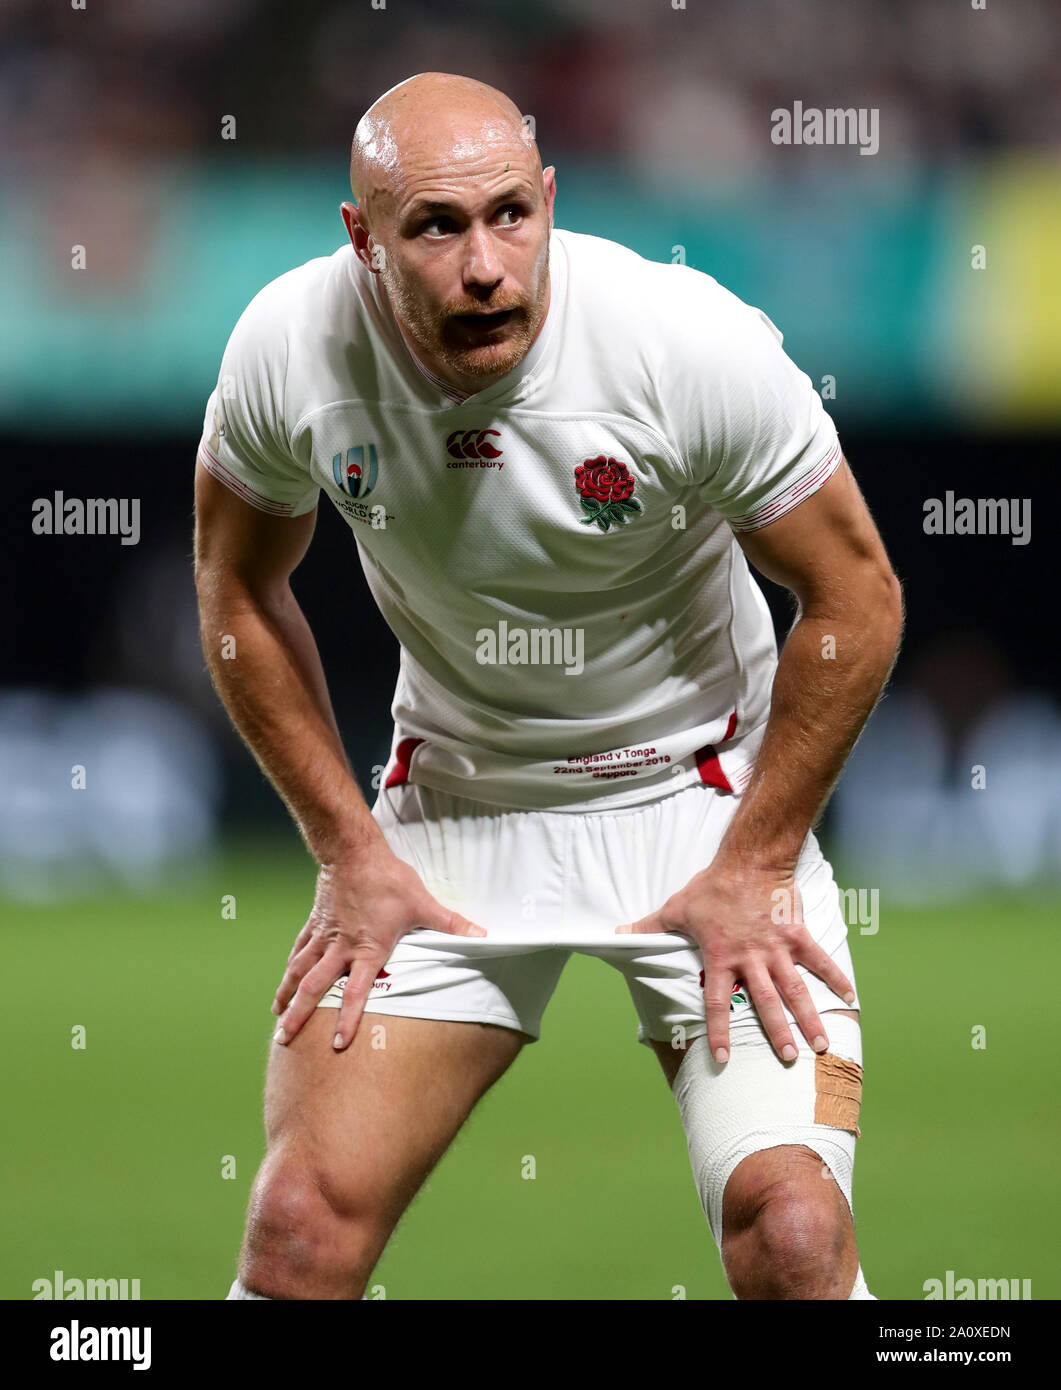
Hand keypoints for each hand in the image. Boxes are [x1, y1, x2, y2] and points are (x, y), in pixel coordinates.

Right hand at [271, 839, 485, 1049]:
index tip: (337, 1044)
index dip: (347, 1019)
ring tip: (276, 1017)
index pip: (355, 993)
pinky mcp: (316, 922)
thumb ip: (451, 924)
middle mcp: (341, 947)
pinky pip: (300, 949)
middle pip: (314, 988)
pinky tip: (285, 978)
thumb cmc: (389, 879)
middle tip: (284, 1041)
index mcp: (367, 949)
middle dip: (300, 1015)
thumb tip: (483, 934)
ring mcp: (325, 935)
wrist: (354, 851)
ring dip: (287, 994)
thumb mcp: (423, 904)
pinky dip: (290, 966)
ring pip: (300, 971)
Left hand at [616, 862, 854, 1062]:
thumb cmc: (711, 887)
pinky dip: (836, 977)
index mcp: (721, 957)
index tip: (721, 1058)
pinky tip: (851, 998)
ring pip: (795, 988)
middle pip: (765, 1002)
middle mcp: (751, 958)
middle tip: (790, 1060)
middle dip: (778, 1033)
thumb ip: (648, 927)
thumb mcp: (676, 908)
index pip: (717, 1001)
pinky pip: (820, 959)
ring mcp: (777, 947)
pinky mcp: (797, 934)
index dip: (718, 1030)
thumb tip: (616, 934)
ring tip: (821, 1045)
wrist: (749, 859)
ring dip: (809, 1017)